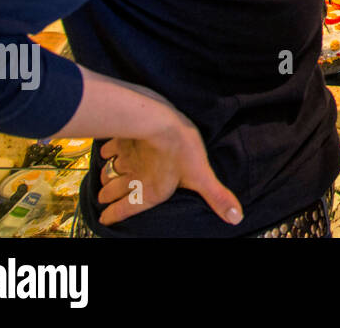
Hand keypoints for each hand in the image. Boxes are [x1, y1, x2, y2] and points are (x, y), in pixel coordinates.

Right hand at [96, 120, 241, 227]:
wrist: (158, 121)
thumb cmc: (182, 151)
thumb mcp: (202, 176)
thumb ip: (217, 198)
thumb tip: (237, 218)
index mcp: (148, 192)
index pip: (124, 210)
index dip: (112, 216)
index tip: (104, 219)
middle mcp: (131, 178)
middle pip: (111, 191)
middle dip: (106, 196)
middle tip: (102, 198)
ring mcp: (124, 159)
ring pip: (108, 172)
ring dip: (105, 177)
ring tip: (104, 180)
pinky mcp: (120, 140)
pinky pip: (108, 150)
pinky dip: (106, 153)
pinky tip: (108, 152)